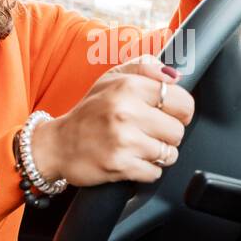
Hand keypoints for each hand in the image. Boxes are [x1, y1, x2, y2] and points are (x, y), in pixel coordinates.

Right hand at [31, 54, 194, 185]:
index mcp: (128, 86)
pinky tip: (131, 159)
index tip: (168, 114)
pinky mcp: (120, 166)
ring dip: (157, 154)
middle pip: (178, 131)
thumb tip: (175, 76)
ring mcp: (123, 141)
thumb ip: (145, 67)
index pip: (183, 102)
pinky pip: (155, 173)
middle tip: (148, 132)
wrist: (57, 145)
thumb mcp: (112, 78)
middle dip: (167, 135)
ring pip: (169, 154)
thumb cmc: (89, 111)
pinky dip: (146, 170)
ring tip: (138, 146)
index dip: (179, 112)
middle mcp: (126, 112)